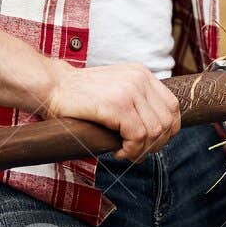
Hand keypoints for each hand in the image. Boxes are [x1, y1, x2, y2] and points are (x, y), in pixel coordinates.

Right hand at [38, 62, 180, 161]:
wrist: (52, 87)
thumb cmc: (80, 96)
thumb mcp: (116, 91)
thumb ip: (137, 103)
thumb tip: (157, 134)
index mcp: (142, 74)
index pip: (173, 107)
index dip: (167, 131)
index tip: (150, 143)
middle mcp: (140, 79)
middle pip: (168, 121)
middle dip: (155, 145)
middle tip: (135, 152)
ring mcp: (130, 91)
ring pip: (155, 131)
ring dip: (141, 150)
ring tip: (124, 152)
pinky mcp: (118, 105)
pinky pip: (138, 136)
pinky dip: (131, 151)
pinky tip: (117, 151)